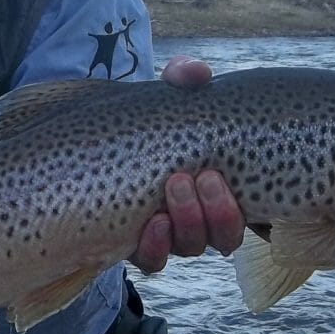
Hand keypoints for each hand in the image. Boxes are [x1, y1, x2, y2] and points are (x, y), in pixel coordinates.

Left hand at [129, 56, 245, 273]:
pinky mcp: (133, 245)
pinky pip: (154, 260)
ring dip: (190, 221)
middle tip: (205, 176)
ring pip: (192, 245)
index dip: (242, 205)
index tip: (221, 172)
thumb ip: (182, 79)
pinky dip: (157, 246)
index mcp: (215, 186)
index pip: (246, 210)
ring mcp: (166, 233)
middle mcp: (197, 216)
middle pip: (223, 235)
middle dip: (219, 211)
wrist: (88, 140)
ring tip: (175, 184)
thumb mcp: (164, 96)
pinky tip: (152, 224)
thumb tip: (197, 73)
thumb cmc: (141, 120)